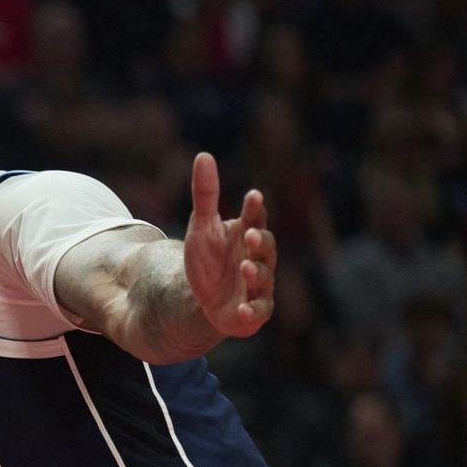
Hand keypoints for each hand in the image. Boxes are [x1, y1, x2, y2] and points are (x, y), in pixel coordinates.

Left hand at [184, 151, 276, 338]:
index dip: (255, 209)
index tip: (252, 197)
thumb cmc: (207, 260)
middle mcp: (258, 258)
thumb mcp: (200, 226)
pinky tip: (240, 309)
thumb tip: (203, 156)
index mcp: (247, 234)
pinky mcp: (253, 311)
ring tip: (244, 267)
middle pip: (265, 247)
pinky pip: (258, 311)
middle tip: (250, 235)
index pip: (255, 218)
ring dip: (256, 273)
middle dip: (260, 241)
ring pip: (264, 278)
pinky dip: (251, 310)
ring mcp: (258, 285)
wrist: (202, 300)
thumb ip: (205, 194)